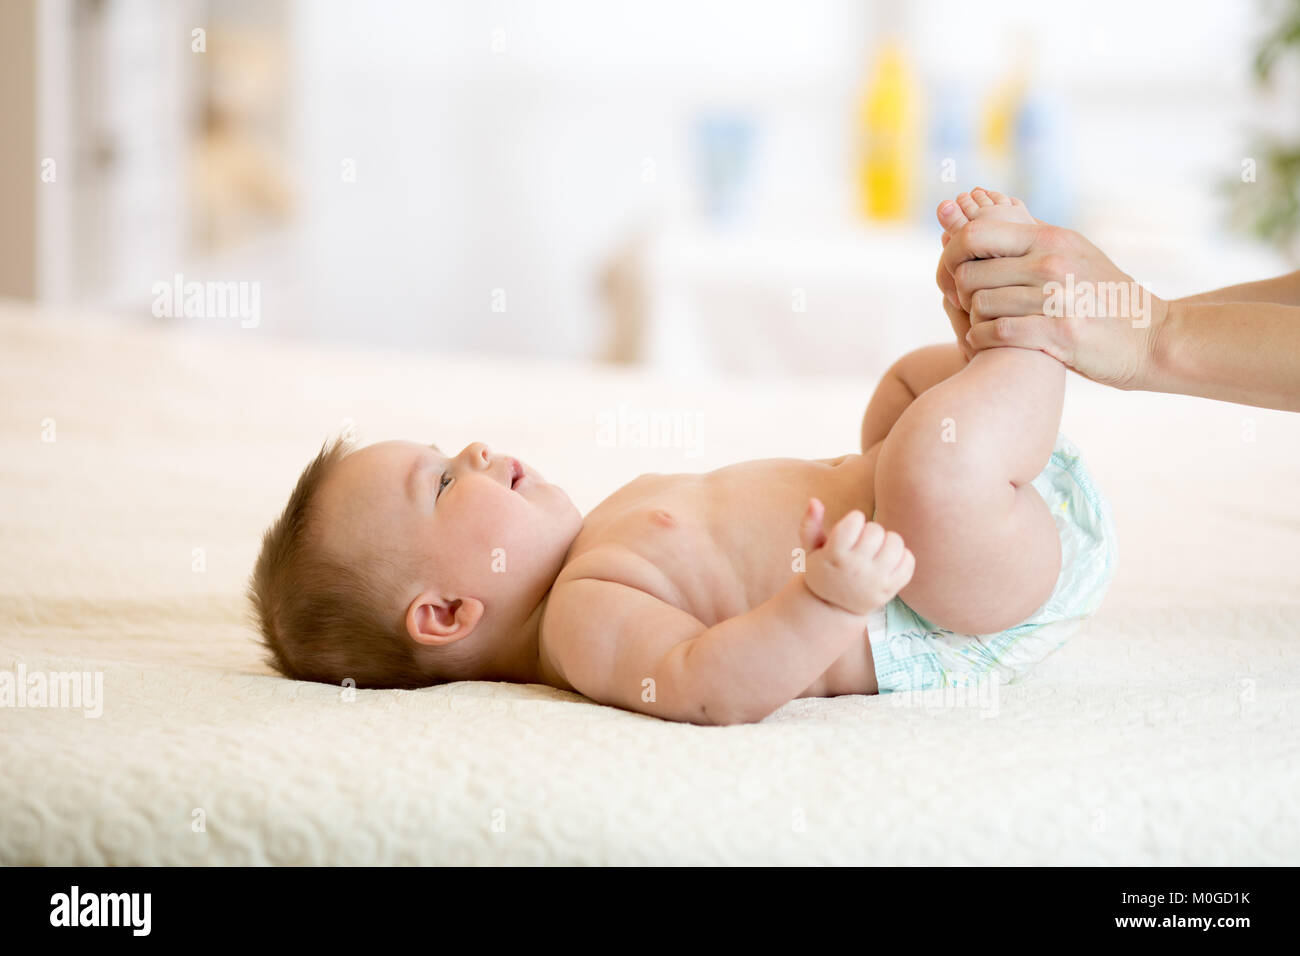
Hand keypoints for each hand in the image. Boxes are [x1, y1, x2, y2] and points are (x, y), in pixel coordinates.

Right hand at [798, 498, 913, 615]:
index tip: (850, 529)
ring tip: (877, 548)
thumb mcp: (809, 551)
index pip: (855, 520)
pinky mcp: (891, 589)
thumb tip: (814, 500)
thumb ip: (810, 525)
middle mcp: (855, 569)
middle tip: (863, 540)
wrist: (834, 608)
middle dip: (870, 530)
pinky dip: (901, 555)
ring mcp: (875, 580)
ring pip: (895, 542)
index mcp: (834, 556)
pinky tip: (888, 560)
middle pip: (876, 530)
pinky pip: (908, 560)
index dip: (854, 519)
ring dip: (887, 540)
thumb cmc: (823, 571)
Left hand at [937, 218, 1168, 390]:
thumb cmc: (1104, 294)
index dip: (951, 253)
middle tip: (965, 306)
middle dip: (959, 292)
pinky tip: (985, 341)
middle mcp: (1053, 264)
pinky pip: (997, 333)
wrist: (1151, 337)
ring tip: (980, 324)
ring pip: (981, 305)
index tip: (952, 272)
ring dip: (972, 319)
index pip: (976, 233)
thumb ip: (1032, 234)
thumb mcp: (1074, 251)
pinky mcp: (1060, 335)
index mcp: (1051, 239)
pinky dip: (981, 340)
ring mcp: (1057, 299)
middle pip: (970, 273)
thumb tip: (985, 207)